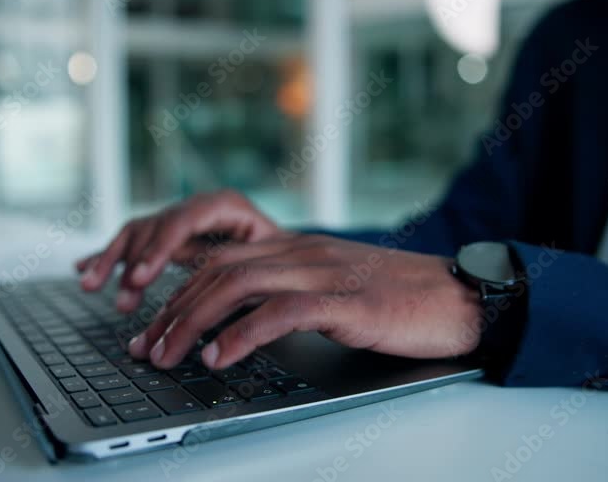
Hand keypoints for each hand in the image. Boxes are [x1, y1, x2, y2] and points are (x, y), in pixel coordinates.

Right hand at [76, 190, 281, 311]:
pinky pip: (132, 243)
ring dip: (113, 261)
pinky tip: (84, 270)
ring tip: (92, 286)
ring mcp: (179, 220)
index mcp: (225, 206)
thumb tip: (220, 297)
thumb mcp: (274, 259)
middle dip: (132, 261)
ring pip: (137, 234)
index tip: (140, 279)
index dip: (159, 249)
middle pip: (154, 226)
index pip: (184, 220)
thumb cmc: (286, 256)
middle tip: (122, 294)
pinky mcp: (168, 237)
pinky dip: (109, 257)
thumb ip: (247, 270)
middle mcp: (196, 208)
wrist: (289, 249)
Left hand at [127, 234, 482, 369]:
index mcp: (296, 249)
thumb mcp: (334, 291)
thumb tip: (243, 327)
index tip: (151, 325)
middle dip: (172, 311)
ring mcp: (322, 272)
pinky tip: (219, 358)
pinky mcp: (344, 300)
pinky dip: (241, 334)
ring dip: (192, 322)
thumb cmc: (399, 301)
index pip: (220, 258)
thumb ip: (290, 296)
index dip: (177, 290)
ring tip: (169, 356)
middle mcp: (302, 252)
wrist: (460, 298)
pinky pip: (279, 312)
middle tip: (147, 347)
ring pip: (236, 284)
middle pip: (216, 270)